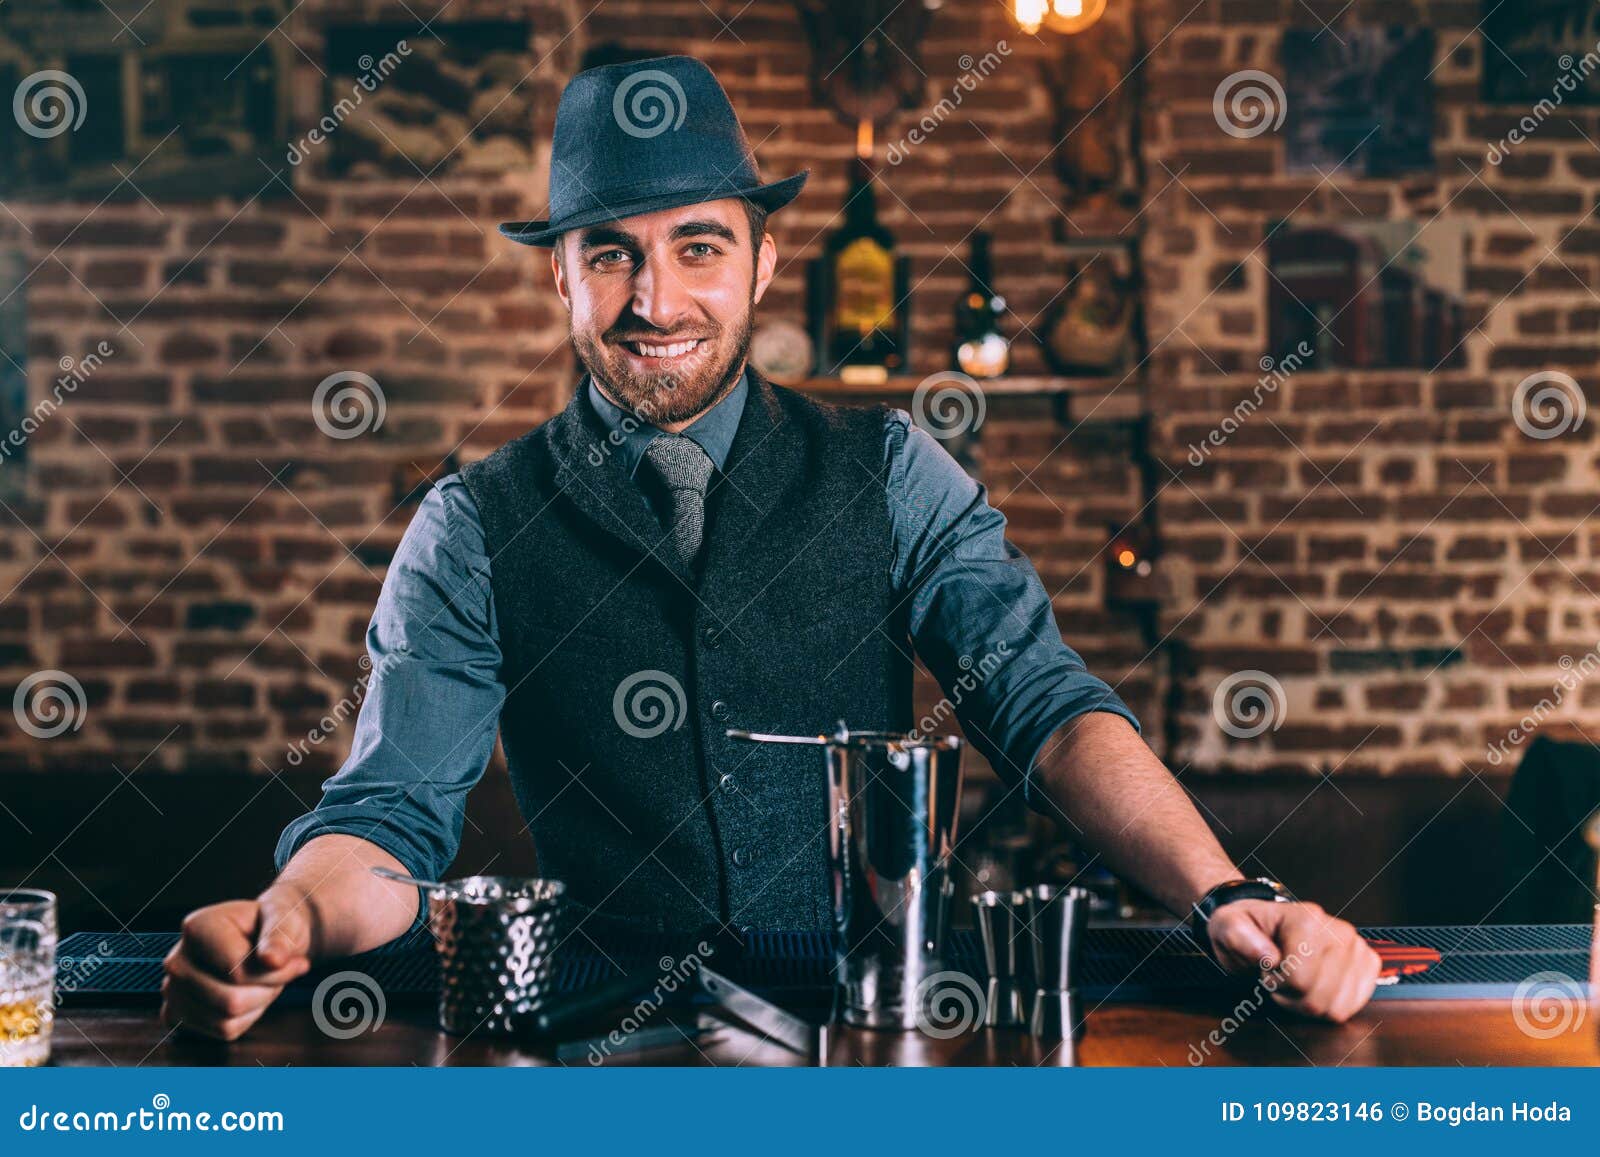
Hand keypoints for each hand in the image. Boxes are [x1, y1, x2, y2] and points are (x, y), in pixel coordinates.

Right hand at [161, 886, 314, 1040]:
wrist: (263, 936)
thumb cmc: (272, 924)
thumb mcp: (285, 917)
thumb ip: (281, 934)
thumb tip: (272, 960)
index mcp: (197, 928)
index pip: (237, 972)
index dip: (274, 972)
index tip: (288, 959)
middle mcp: (177, 961)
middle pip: (230, 1003)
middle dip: (265, 990)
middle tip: (273, 970)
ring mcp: (172, 990)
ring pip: (226, 1021)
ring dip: (257, 1003)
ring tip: (260, 978)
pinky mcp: (177, 1013)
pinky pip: (222, 1031)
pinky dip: (245, 1017)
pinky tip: (247, 991)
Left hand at [1204, 899, 1380, 1022]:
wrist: (1267, 925)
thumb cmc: (1247, 927)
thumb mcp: (1227, 926)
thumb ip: (1238, 937)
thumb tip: (1268, 956)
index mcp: (1307, 919)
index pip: (1299, 979)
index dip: (1275, 983)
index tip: (1267, 969)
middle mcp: (1340, 931)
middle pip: (1318, 998)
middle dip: (1291, 997)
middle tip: (1279, 978)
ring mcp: (1357, 948)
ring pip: (1337, 1008)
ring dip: (1309, 1004)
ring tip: (1296, 983)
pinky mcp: (1367, 964)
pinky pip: (1353, 1006)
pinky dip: (1329, 1006)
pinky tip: (1314, 988)